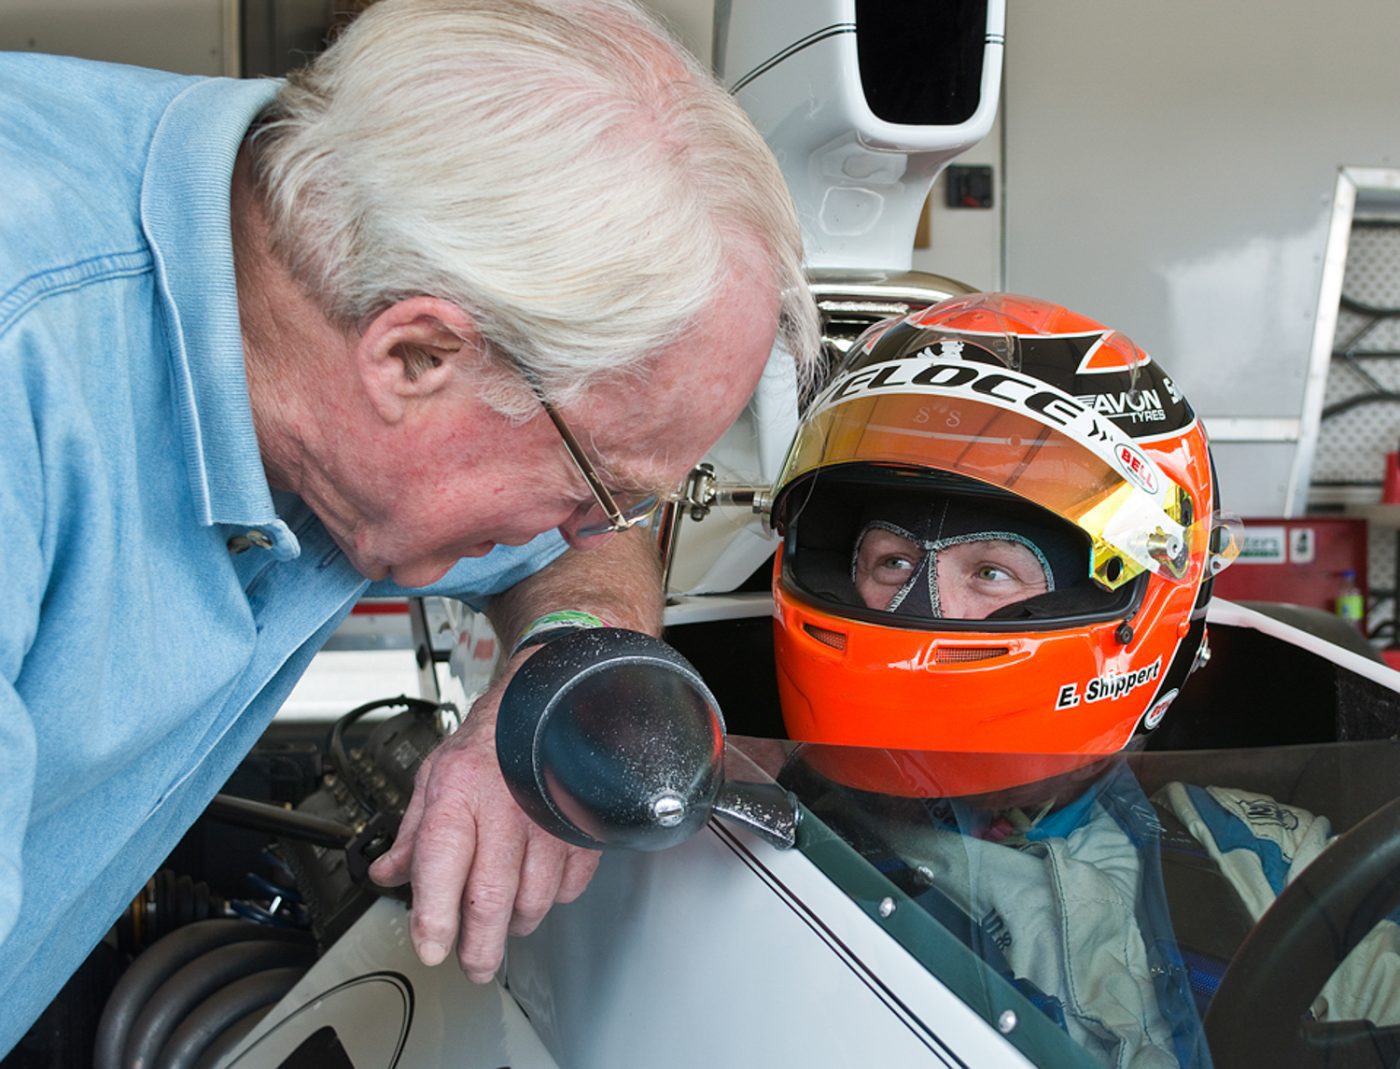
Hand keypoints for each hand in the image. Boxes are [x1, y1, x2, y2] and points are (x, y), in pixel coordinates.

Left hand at [367, 663, 600, 981]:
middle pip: (491, 898)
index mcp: (458, 794)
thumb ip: (412, 832)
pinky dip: (550, 900)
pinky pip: (567, 889)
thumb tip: (387, 875)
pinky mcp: (580, 831)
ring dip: (514, 923)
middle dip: (478, 947)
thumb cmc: (488, 741)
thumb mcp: (436, 775)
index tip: (431, 947)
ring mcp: (548, 822)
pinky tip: (535, 885)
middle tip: (473, 965)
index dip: (435, 916)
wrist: (546, 707)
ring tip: (501, 919)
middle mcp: (504, 810)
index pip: (442, 863)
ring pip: (532, 902)